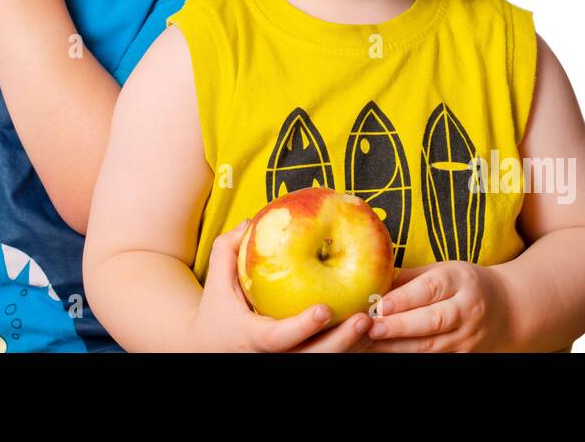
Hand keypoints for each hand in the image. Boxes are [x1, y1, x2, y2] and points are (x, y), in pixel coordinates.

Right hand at [184, 220, 373, 352]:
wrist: (210, 349)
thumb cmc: (216, 313)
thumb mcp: (216, 282)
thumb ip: (227, 251)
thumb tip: (250, 221)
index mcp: (253, 339)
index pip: (280, 339)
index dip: (303, 327)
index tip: (324, 310)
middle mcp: (274, 358)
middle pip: (313, 357)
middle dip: (341, 341)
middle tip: (364, 317)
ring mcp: (289, 363)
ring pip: (325, 360)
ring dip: (352, 345)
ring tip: (374, 319)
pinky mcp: (301, 362)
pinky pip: (329, 357)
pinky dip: (351, 346)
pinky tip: (372, 327)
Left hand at [362, 260, 515, 351]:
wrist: (509, 310)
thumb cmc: (466, 284)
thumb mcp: (445, 269)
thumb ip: (412, 277)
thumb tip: (375, 280)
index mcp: (461, 281)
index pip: (430, 290)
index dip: (404, 299)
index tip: (379, 305)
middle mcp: (467, 311)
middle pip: (431, 321)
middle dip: (398, 326)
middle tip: (370, 327)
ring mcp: (468, 338)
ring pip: (430, 346)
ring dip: (397, 346)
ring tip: (369, 342)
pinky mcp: (465, 357)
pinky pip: (433, 358)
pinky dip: (409, 355)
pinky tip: (385, 351)